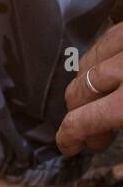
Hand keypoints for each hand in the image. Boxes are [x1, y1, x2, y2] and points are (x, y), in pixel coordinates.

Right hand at [58, 21, 122, 154]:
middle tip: (98, 133)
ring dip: (88, 85)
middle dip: (80, 115)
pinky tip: (110, 72)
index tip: (71, 148)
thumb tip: (100, 134)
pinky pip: (107, 38)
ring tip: (103, 100)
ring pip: (88, 63)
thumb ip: (120, 122)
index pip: (80, 121)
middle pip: (79, 92)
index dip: (69, 138)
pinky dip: (101, 57)